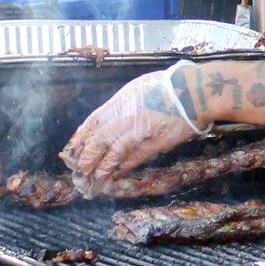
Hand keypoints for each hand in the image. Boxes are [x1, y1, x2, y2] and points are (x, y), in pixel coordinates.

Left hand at [63, 61, 210, 191]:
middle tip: (79, 171)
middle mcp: (127, 115)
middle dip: (87, 157)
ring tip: (95, 178)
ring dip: (103, 167)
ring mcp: (141, 130)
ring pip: (115, 152)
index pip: (92, 122)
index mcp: (121, 100)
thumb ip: (120, 105)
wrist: (193, 91)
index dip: (80, 138)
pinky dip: (124, 167)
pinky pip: (136, 157)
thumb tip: (105, 122)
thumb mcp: (136, 89)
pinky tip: (116, 174)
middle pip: (99, 139)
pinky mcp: (157, 142)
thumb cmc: (166, 86)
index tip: (71, 150)